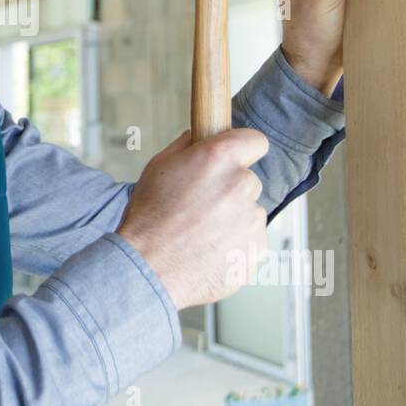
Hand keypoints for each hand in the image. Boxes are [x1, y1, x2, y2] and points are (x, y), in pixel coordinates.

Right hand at [116, 127, 269, 310]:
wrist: (148, 269)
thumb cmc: (148, 218)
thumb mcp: (157, 168)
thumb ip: (185, 146)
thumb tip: (199, 137)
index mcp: (219, 158)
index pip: (256, 140)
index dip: (244, 149)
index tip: (234, 158)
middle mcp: (242, 185)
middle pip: (249, 179)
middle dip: (230, 188)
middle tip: (201, 205)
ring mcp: (252, 219)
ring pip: (250, 212)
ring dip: (233, 218)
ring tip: (201, 233)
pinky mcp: (257, 249)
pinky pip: (252, 240)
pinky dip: (236, 244)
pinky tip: (208, 250)